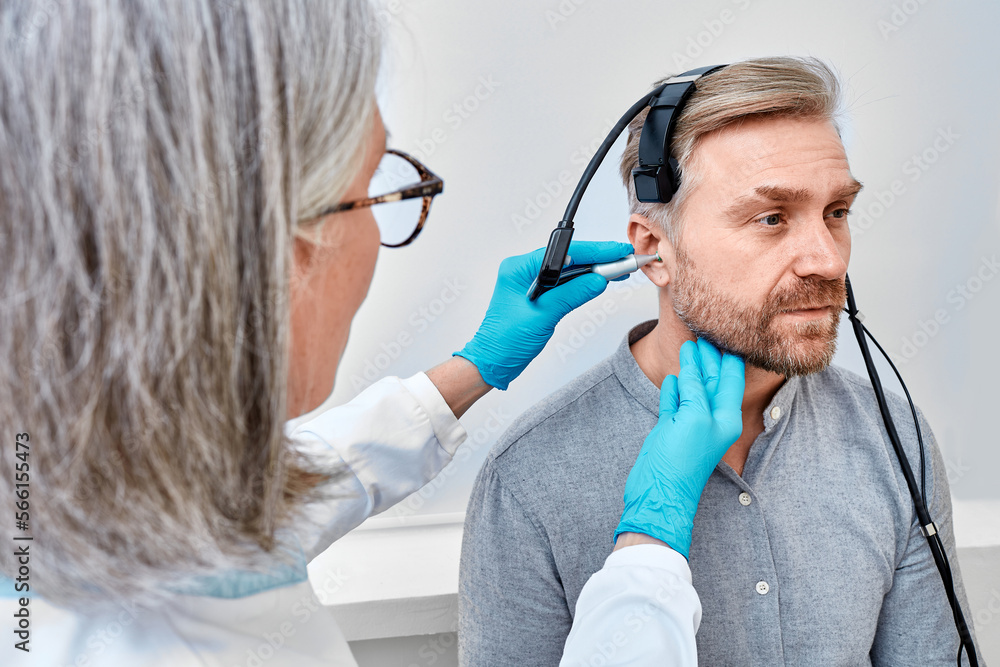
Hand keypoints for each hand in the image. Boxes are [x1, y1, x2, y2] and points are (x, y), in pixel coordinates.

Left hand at [454, 241, 632, 389]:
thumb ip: (571, 295)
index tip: (618, 251)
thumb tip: (598, 280)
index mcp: (518, 269)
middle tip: (625, 259)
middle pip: (568, 258)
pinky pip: (564, 283)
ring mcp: (530, 282)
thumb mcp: (542, 317)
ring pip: (568, 270)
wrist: (492, 363)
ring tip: (619, 269)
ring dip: (593, 270)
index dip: (595, 251)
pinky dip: (582, 282)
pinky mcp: (537, 294)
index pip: (564, 252)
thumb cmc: (504, 342)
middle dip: (598, 259)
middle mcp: (523, 270)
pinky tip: (600, 281)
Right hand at [614, 338, 744, 557]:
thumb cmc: (680, 463)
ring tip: (690, 345)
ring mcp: (689, 422)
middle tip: (705, 329)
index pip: (730, 376)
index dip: (727, 353)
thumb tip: (691, 366)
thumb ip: (694, 389)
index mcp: (725, 416)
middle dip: (709, 355)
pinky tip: (674, 376)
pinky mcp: (669, 428)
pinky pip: (674, 401)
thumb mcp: (693, 418)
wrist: (657, 493)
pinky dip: (674, 388)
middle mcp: (711, 417)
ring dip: (690, 367)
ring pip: (692, 387)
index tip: (723, 330)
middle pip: (712, 378)